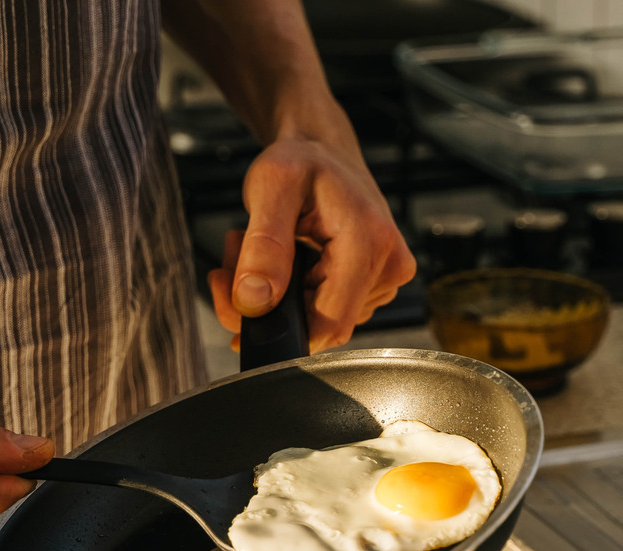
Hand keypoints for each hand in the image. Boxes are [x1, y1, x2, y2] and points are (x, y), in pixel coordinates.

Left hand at [208, 136, 415, 353]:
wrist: (323, 150)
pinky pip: (324, 311)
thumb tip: (255, 301)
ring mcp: (384, 280)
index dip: (278, 327)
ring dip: (274, 298)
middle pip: (319, 326)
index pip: (328, 324)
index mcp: (370, 243)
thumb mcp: (272, 186)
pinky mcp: (372, 286)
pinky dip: (290, 295)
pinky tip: (278, 263)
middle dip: (267, 305)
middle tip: (235, 261)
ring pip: (317, 321)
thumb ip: (264, 245)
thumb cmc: (302, 160)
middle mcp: (388, 267)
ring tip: (256, 252)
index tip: (238, 302)